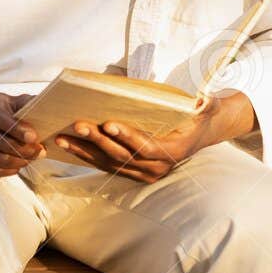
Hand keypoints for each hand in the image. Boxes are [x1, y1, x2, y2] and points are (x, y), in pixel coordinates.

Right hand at [0, 92, 40, 177]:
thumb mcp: (8, 99)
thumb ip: (26, 103)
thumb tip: (44, 108)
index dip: (16, 128)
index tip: (33, 137)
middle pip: (2, 143)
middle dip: (26, 150)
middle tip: (41, 151)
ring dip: (20, 161)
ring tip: (32, 158)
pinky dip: (9, 170)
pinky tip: (18, 164)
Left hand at [51, 91, 255, 182]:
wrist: (199, 134)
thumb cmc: (200, 117)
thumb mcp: (209, 109)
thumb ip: (208, 105)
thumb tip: (204, 99)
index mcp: (173, 152)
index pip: (147, 147)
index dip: (128, 137)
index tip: (108, 124)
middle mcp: (156, 168)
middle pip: (122, 155)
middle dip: (98, 141)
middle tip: (78, 125)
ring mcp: (142, 173)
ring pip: (109, 163)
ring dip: (84, 151)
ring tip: (62, 138)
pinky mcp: (130, 172)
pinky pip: (106, 165)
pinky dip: (86, 155)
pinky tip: (68, 145)